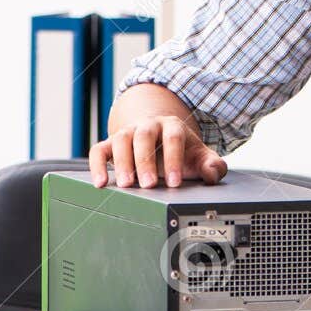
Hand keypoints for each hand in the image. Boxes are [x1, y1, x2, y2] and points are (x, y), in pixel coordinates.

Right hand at [88, 115, 227, 188]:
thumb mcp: (199, 156)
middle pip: (144, 137)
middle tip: (149, 184)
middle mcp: (148, 125)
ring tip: (126, 185)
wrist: (157, 136)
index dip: (174, 159)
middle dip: (145, 161)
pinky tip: (101, 183)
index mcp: (172, 125)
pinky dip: (97, 165)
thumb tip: (213, 173)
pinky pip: (99, 150)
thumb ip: (211, 165)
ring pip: (121, 140)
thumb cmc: (180, 151)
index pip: (173, 137)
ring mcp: (128, 132)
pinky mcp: (110, 143)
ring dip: (122, 163)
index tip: (175, 182)